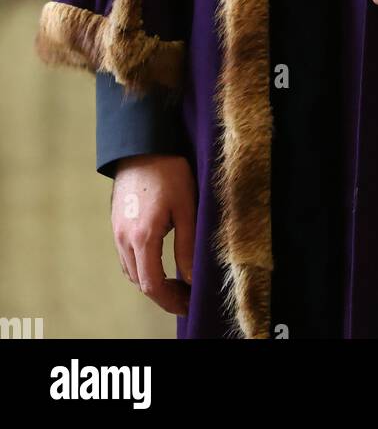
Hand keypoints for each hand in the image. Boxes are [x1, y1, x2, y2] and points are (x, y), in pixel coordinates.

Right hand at [110, 154, 196, 315]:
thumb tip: (190, 277)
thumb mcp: (186, 208)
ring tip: (175, 283)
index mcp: (143, 237)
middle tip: (186, 297)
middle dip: (162, 294)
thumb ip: (187, 246)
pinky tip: (158, 262)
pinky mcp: (116, 222)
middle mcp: (124, 238)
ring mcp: (116, 231)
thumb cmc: (169, 172)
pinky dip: (140, 266)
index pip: (152, 284)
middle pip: (139, 281)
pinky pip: (125, 255)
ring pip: (131, 270)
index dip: (170, 300)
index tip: (188, 304)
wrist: (142, 145)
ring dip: (150, 281)